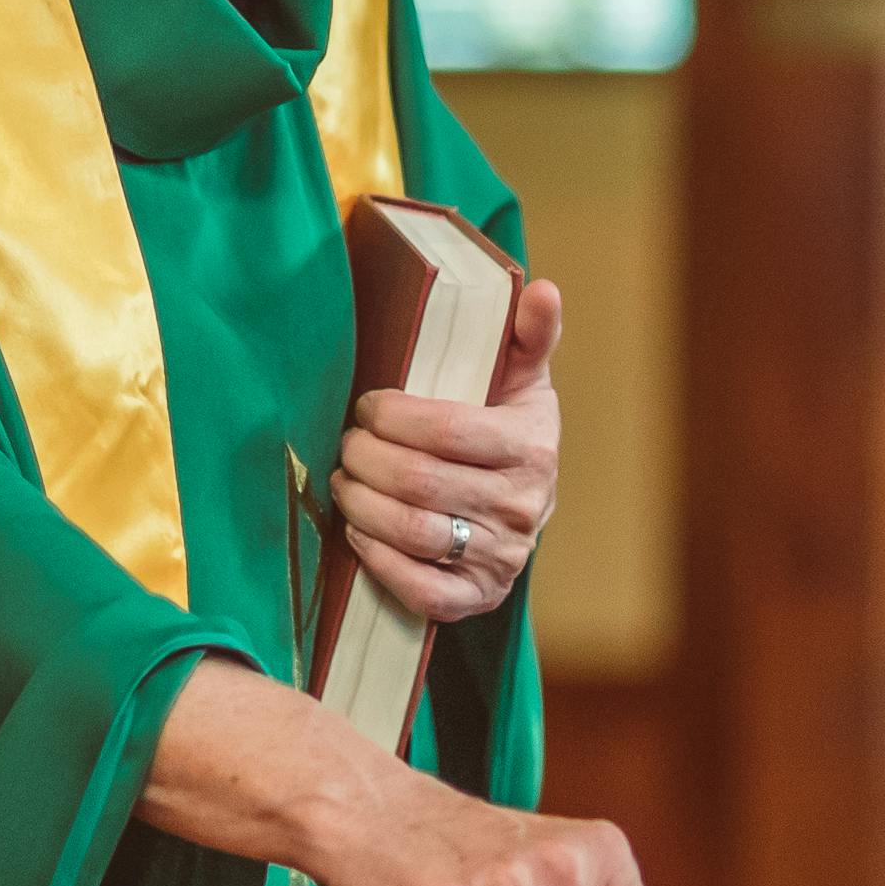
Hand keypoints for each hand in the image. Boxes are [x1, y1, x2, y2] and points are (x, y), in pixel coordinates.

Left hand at [332, 278, 562, 625]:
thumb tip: (541, 288)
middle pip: (421, 482)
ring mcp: (501, 557)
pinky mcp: (478, 597)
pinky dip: (380, 562)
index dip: (394, 417)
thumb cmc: (507, 427)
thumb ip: (528, 334)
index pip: (449, 430)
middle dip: (366, 458)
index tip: (367, 405)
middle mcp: (522, 506)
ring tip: (343, 481)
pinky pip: (422, 591)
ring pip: (414, 533)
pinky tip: (358, 532)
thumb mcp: (522, 378)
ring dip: (362, 505)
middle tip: (346, 443)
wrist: (524, 505)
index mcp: (531, 447)